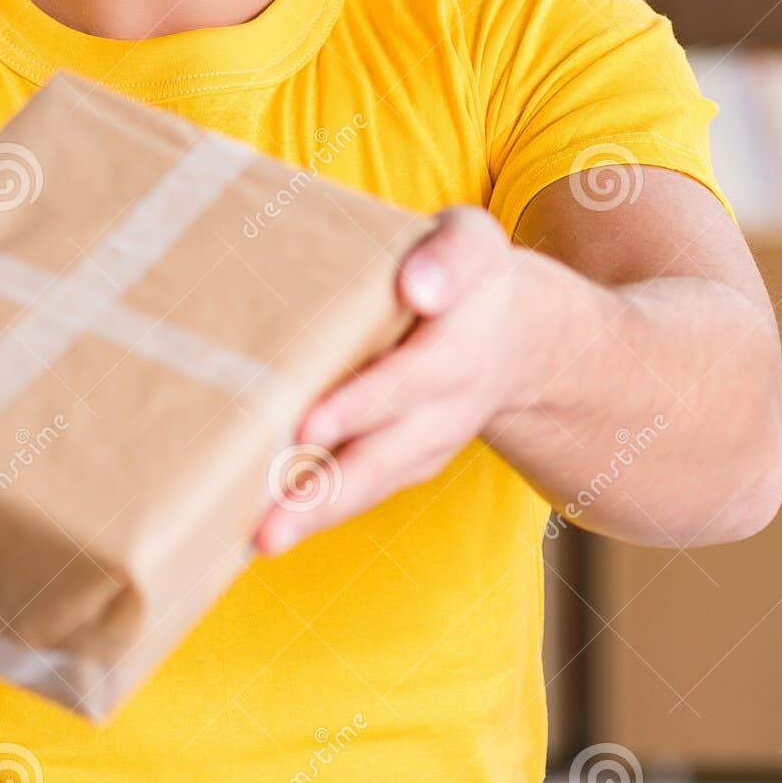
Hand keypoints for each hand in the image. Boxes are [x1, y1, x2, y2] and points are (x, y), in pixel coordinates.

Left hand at [252, 205, 543, 554]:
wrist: (518, 333)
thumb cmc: (469, 274)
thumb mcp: (471, 243)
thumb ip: (450, 257)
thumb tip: (418, 286)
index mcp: (458, 348)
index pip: (407, 381)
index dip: (360, 405)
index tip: (310, 424)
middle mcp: (447, 408)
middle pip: (385, 455)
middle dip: (327, 490)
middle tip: (270, 522)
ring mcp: (429, 442)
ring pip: (374, 483)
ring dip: (317, 515)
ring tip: (262, 539)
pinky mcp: (411, 460)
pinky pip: (368, 490)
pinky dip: (323, 512)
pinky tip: (273, 526)